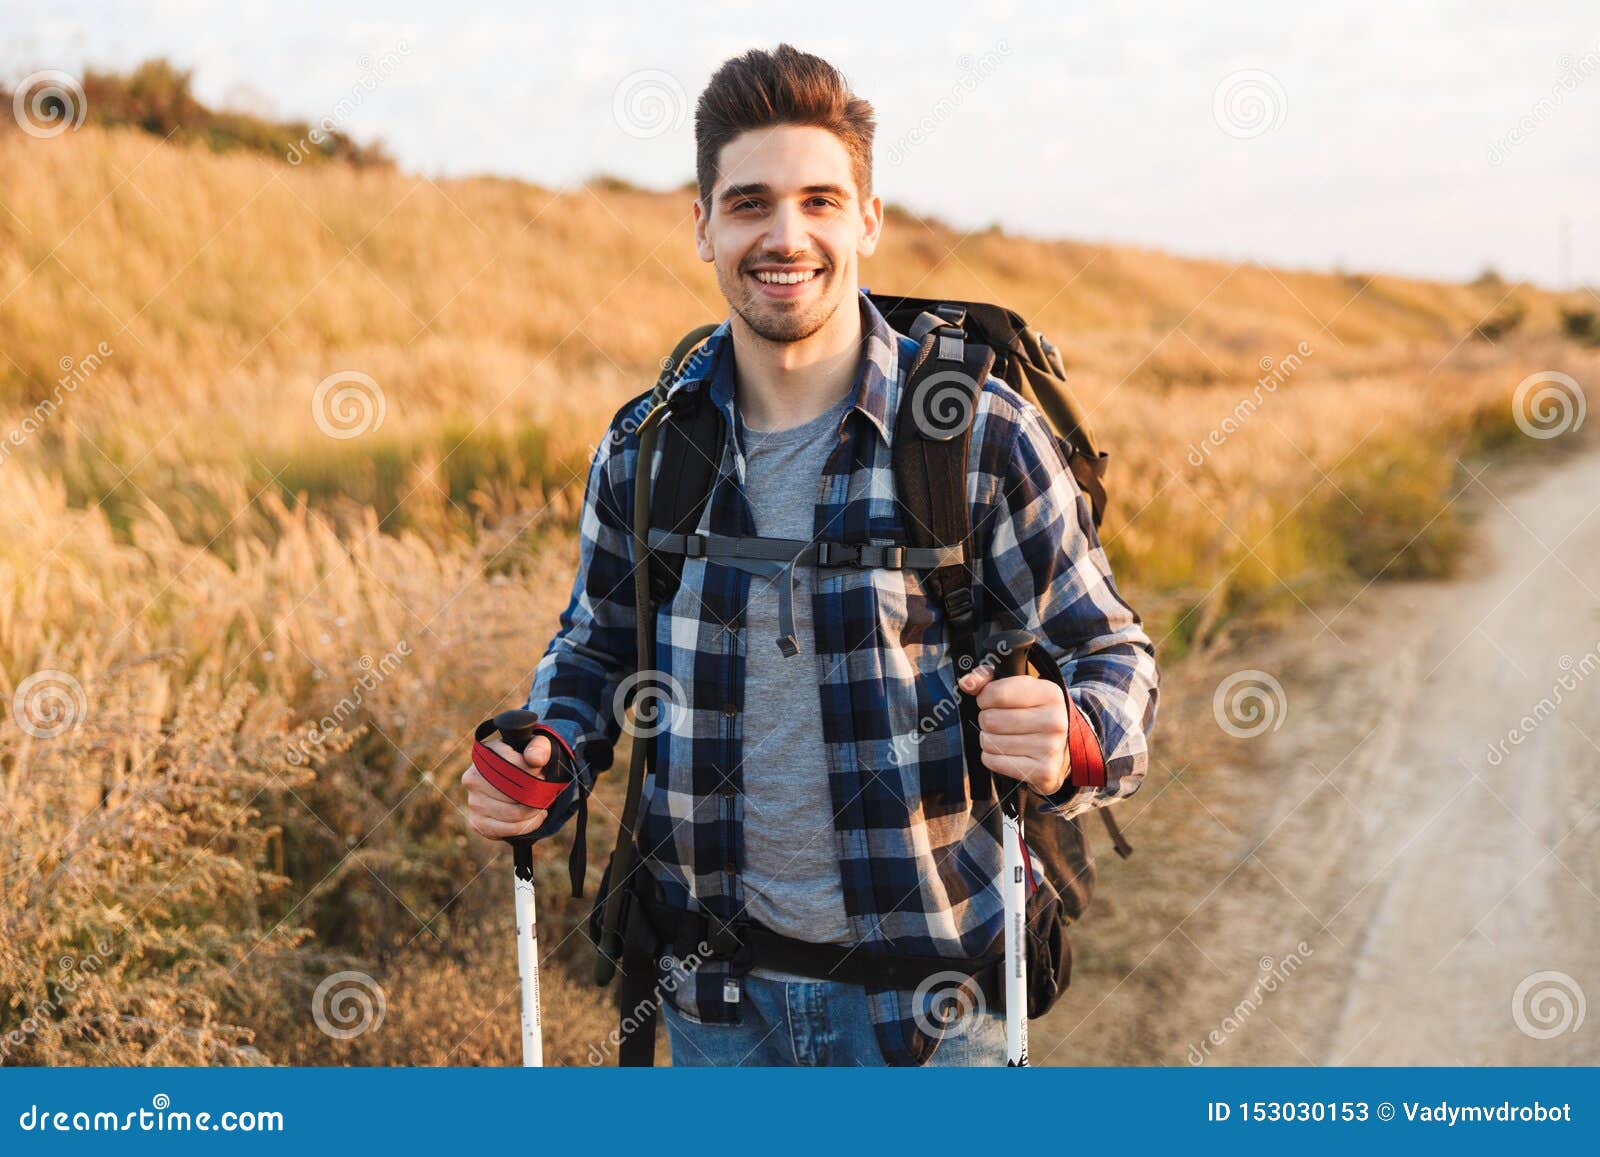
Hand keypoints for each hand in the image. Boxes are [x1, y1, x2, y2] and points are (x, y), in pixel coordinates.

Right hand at [460, 734, 552, 839]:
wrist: (517, 782)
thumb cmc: (527, 761)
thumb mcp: (537, 747)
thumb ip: (539, 748)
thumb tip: (535, 759)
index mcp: (485, 755)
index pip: (513, 767)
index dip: (533, 775)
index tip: (542, 777)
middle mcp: (473, 778)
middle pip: (512, 794)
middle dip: (535, 796)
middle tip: (545, 794)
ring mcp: (473, 802)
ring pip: (512, 814)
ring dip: (533, 813)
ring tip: (541, 805)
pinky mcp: (477, 822)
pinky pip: (505, 830)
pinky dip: (525, 826)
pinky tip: (533, 818)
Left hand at [957, 665, 1068, 795]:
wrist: (1063, 747)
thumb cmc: (1033, 712)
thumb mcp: (1019, 688)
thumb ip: (988, 679)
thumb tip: (967, 684)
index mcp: (1049, 694)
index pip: (997, 694)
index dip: (984, 697)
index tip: (989, 701)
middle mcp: (1054, 721)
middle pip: (990, 720)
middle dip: (986, 720)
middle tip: (998, 721)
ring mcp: (1050, 748)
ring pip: (989, 742)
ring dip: (989, 739)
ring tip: (1003, 736)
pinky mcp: (1043, 772)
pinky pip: (993, 762)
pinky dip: (992, 758)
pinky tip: (1007, 752)